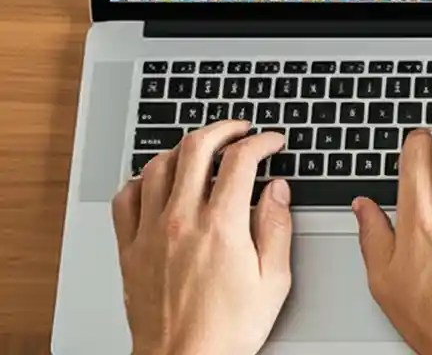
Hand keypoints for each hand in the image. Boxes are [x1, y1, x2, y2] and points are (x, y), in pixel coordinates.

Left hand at [112, 121, 292, 354]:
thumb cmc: (228, 329)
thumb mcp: (273, 280)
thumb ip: (277, 228)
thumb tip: (278, 191)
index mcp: (222, 227)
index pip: (241, 160)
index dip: (261, 141)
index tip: (272, 141)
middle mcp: (182, 221)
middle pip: (196, 148)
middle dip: (223, 129)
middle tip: (239, 130)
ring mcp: (151, 232)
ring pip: (159, 165)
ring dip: (184, 147)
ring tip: (202, 147)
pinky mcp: (130, 248)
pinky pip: (126, 198)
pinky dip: (142, 179)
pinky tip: (156, 180)